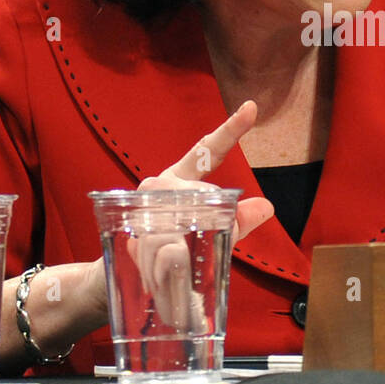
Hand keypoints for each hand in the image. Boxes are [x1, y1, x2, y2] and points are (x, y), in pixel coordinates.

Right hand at [124, 101, 273, 326]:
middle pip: (200, 196)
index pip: (206, 152)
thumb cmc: (167, 249)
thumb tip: (267, 207)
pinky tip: (161, 271)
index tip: (251, 107)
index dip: (230, 130)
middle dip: (207, 223)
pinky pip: (161, 249)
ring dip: (183, 254)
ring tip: (172, 266)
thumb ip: (236, 221)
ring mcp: (139, 204)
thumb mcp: (209, 234)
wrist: (117, 276)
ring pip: (181, 227)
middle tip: (191, 247)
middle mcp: (157, 184)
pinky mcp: (126, 228)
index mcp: (177, 180)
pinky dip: (167, 265)